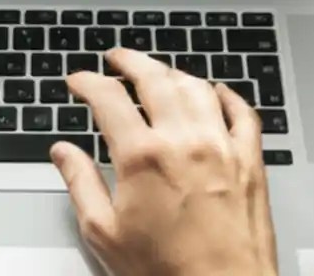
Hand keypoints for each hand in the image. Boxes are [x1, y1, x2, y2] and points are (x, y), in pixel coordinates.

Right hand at [51, 49, 277, 275]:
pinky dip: (226, 95)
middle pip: (153, 77)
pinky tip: (216, 91)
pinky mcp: (250, 161)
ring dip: (171, 72)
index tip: (78, 81)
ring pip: (196, 87)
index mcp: (142, 157)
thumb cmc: (166, 273)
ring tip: (157, 72)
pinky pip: (242, 112)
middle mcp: (183, 141)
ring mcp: (221, 147)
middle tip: (116, 59)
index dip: (87, 81)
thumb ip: (80, 184)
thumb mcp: (105, 233)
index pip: (107, 97)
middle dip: (129, 61)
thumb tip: (63, 153)